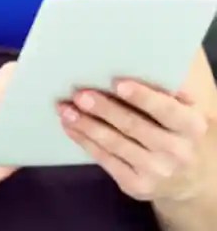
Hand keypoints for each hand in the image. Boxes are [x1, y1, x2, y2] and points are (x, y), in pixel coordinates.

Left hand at [58, 79, 209, 201]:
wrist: (191, 181)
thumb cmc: (181, 135)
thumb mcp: (186, 115)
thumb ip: (169, 97)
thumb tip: (143, 71)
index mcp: (191, 127)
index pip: (166, 110)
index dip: (142, 97)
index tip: (117, 83)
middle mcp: (177, 152)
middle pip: (133, 126)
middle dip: (103, 109)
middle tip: (79, 94)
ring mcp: (156, 172)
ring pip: (113, 143)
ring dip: (85, 124)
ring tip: (64, 109)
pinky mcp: (135, 185)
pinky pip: (105, 160)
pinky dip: (84, 141)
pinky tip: (70, 127)